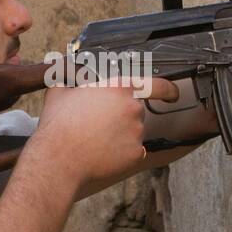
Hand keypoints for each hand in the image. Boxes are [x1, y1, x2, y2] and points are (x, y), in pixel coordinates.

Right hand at [31, 74, 180, 194]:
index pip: (155, 85)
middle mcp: (134, 109)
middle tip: (98, 126)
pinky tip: (101, 154)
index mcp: (119, 88)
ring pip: (133, 133)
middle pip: (136, 112)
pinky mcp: (136, 154)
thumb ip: (69, 78)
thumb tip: (64, 71)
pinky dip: (120, 154)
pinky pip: (132, 152)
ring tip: (93, 141)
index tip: (172, 94)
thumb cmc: (58, 125)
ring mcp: (137, 133)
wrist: (58, 160)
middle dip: (122, 118)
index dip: (167, 90)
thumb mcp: (59, 92)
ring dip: (119, 136)